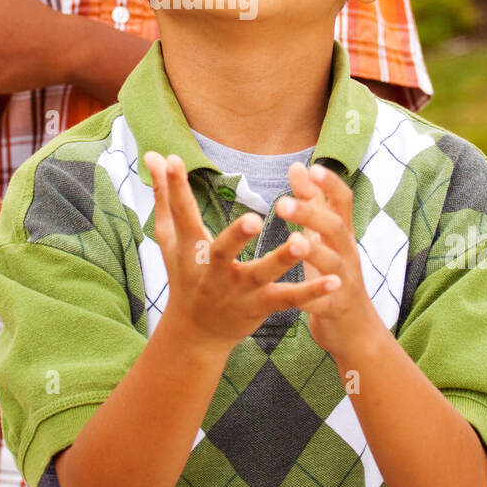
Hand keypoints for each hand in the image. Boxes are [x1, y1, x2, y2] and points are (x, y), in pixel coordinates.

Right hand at [143, 151, 340, 352]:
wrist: (196, 331)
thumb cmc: (184, 274)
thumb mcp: (169, 237)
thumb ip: (165, 195)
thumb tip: (151, 155)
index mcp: (190, 248)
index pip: (181, 213)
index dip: (175, 187)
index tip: (174, 160)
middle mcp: (213, 270)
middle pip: (222, 252)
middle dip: (236, 237)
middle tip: (253, 218)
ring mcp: (238, 290)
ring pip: (261, 275)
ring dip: (282, 259)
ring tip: (303, 242)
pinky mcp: (260, 306)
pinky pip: (288, 298)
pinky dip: (311, 292)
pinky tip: (335, 280)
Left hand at [276, 162, 374, 363]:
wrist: (356, 330)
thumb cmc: (334, 276)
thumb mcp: (325, 238)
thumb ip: (313, 203)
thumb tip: (300, 167)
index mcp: (342, 236)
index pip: (343, 203)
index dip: (331, 185)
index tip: (313, 167)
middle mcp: (348, 255)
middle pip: (336, 229)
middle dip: (312, 214)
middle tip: (281, 203)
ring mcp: (345, 283)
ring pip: (334, 264)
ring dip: (315, 252)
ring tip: (294, 242)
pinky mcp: (336, 309)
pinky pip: (325, 302)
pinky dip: (313, 298)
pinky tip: (296, 297)